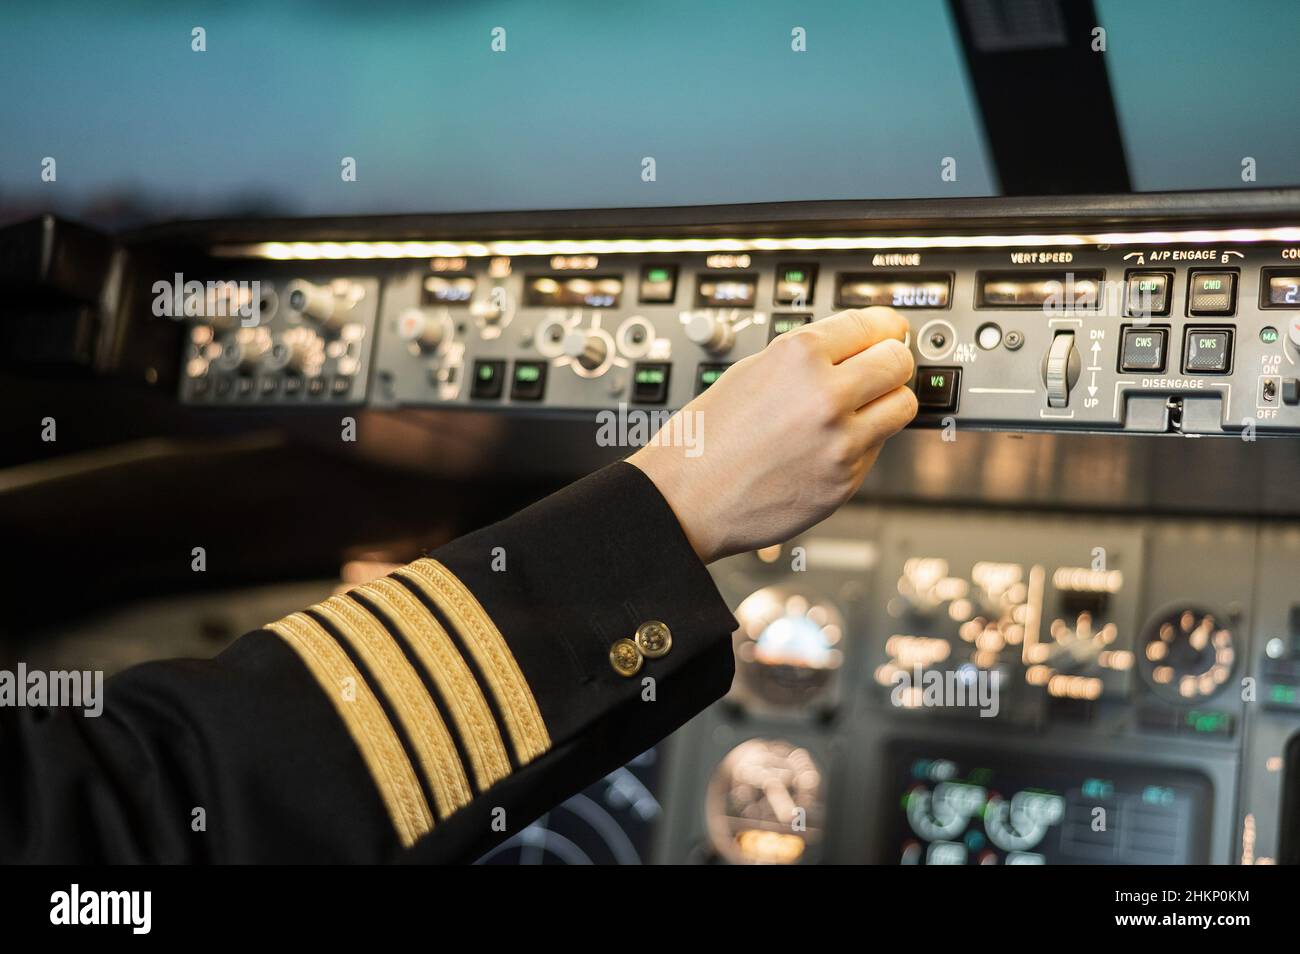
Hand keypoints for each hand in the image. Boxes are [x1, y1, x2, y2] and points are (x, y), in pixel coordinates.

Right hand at [629, 306, 917, 562]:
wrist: (685, 498)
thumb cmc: (706, 436)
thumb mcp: (752, 369)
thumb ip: (807, 356)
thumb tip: (854, 349)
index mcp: (800, 355)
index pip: (875, 324)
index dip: (886, 327)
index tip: (889, 332)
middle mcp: (827, 395)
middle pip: (899, 363)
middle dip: (892, 362)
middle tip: (880, 369)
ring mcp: (841, 442)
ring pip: (902, 407)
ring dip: (886, 403)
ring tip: (859, 409)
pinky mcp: (845, 481)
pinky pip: (876, 450)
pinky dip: (861, 444)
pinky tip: (826, 446)